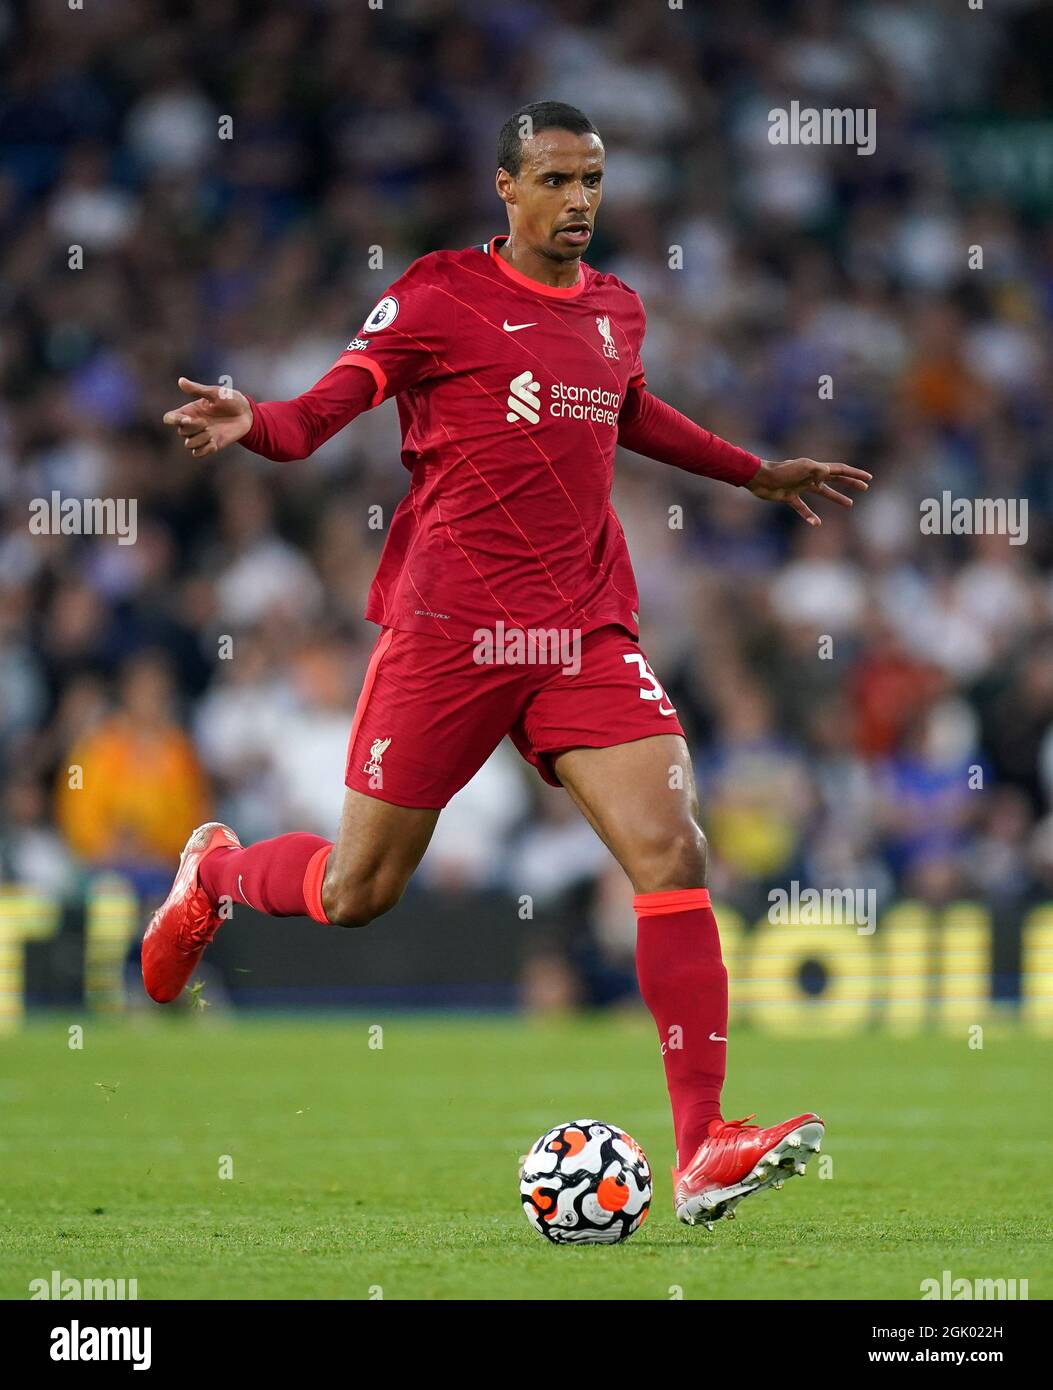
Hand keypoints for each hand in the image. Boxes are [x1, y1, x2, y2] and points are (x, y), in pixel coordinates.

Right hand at [162, 377, 252, 456]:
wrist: (247, 414)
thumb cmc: (230, 400)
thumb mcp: (215, 393)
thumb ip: (197, 390)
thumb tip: (181, 381)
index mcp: (189, 411)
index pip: (169, 418)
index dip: (173, 420)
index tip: (187, 419)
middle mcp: (192, 424)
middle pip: (181, 432)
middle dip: (192, 428)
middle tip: (206, 422)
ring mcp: (201, 436)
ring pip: (188, 444)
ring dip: (200, 439)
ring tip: (212, 432)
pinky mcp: (211, 445)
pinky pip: (198, 453)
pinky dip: (204, 449)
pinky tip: (214, 442)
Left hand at [746, 458, 871, 525]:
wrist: (759, 478)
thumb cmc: (781, 471)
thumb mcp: (802, 467)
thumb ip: (817, 470)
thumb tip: (828, 475)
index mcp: (815, 468)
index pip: (839, 470)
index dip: (854, 474)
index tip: (868, 479)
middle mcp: (809, 476)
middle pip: (834, 479)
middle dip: (850, 483)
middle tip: (864, 488)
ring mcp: (800, 487)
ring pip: (822, 493)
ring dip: (836, 498)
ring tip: (850, 504)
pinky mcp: (789, 497)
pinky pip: (802, 508)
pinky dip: (810, 515)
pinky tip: (816, 523)